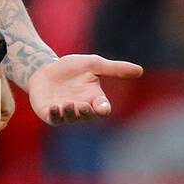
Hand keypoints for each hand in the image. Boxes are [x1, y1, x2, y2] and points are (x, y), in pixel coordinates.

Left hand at [27, 53, 142, 124]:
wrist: (44, 68)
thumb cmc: (71, 68)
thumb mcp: (94, 64)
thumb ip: (115, 69)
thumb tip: (140, 70)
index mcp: (94, 99)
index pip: (103, 109)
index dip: (103, 109)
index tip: (102, 106)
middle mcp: (81, 109)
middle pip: (88, 117)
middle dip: (86, 113)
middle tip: (83, 106)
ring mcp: (65, 113)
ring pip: (71, 119)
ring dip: (71, 113)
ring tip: (68, 104)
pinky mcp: (49, 113)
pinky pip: (54, 119)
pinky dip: (55, 115)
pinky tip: (55, 107)